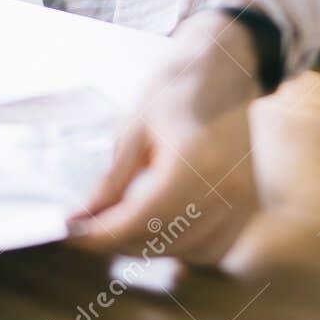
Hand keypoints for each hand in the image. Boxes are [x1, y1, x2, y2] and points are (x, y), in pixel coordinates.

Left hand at [68, 10, 265, 265]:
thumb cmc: (178, 88)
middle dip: (118, 240)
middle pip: (161, 238)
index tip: (71, 233)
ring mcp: (242, 198)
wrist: (225, 69)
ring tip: (119, 227)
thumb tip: (82, 219)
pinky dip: (182, 247)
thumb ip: (112, 182)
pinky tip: (158, 230)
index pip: (139, 218)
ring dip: (148, 246)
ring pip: (186, 249)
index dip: (100, 233)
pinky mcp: (248, 203)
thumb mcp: (135, 129)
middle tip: (87, 229)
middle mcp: (223, 187)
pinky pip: (212, 246)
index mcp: (192, 162)